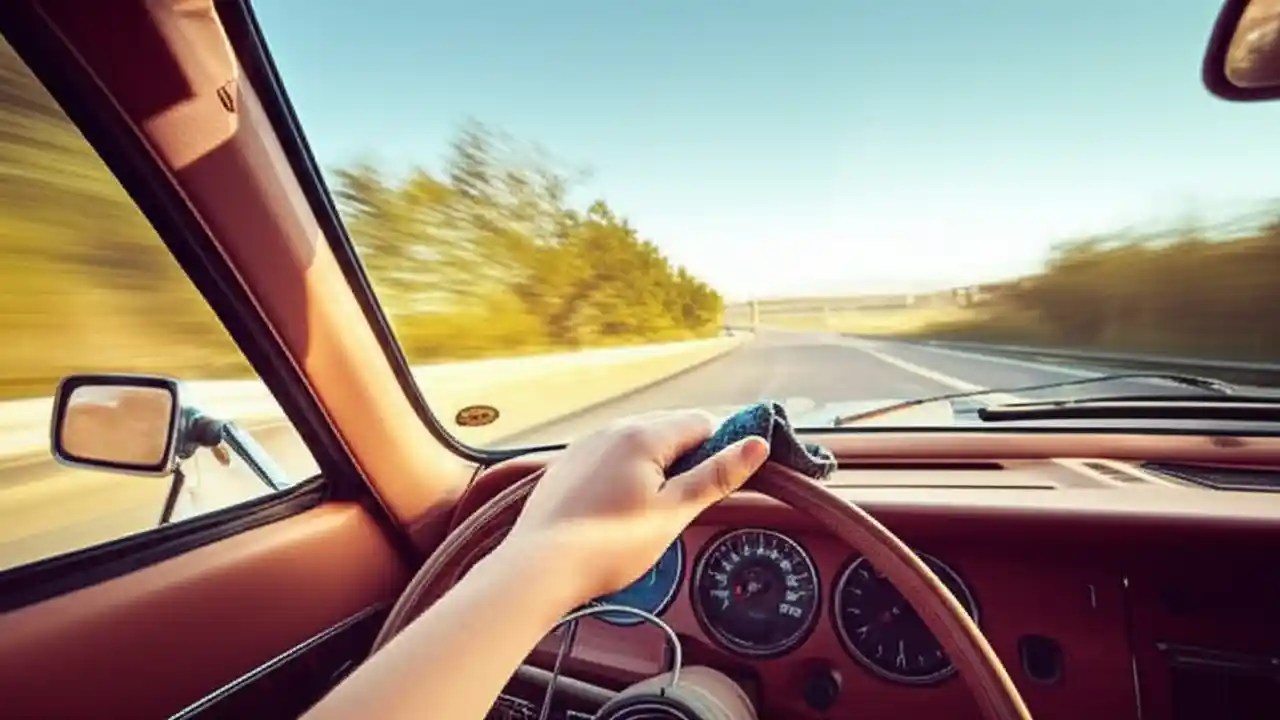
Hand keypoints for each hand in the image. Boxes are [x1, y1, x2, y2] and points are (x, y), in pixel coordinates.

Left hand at [503, 410, 769, 603]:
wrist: (538, 568)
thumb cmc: (607, 546)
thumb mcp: (673, 513)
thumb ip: (716, 476)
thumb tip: (757, 444)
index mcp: (644, 435)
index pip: (702, 423)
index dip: (718, 453)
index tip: (716, 486)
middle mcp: (613, 429)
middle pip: (670, 431)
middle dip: (686, 462)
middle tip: (680, 508)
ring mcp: (586, 445)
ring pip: (638, 445)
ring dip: (654, 470)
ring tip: (644, 517)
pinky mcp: (567, 465)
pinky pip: (609, 458)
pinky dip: (623, 477)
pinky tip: (615, 513)